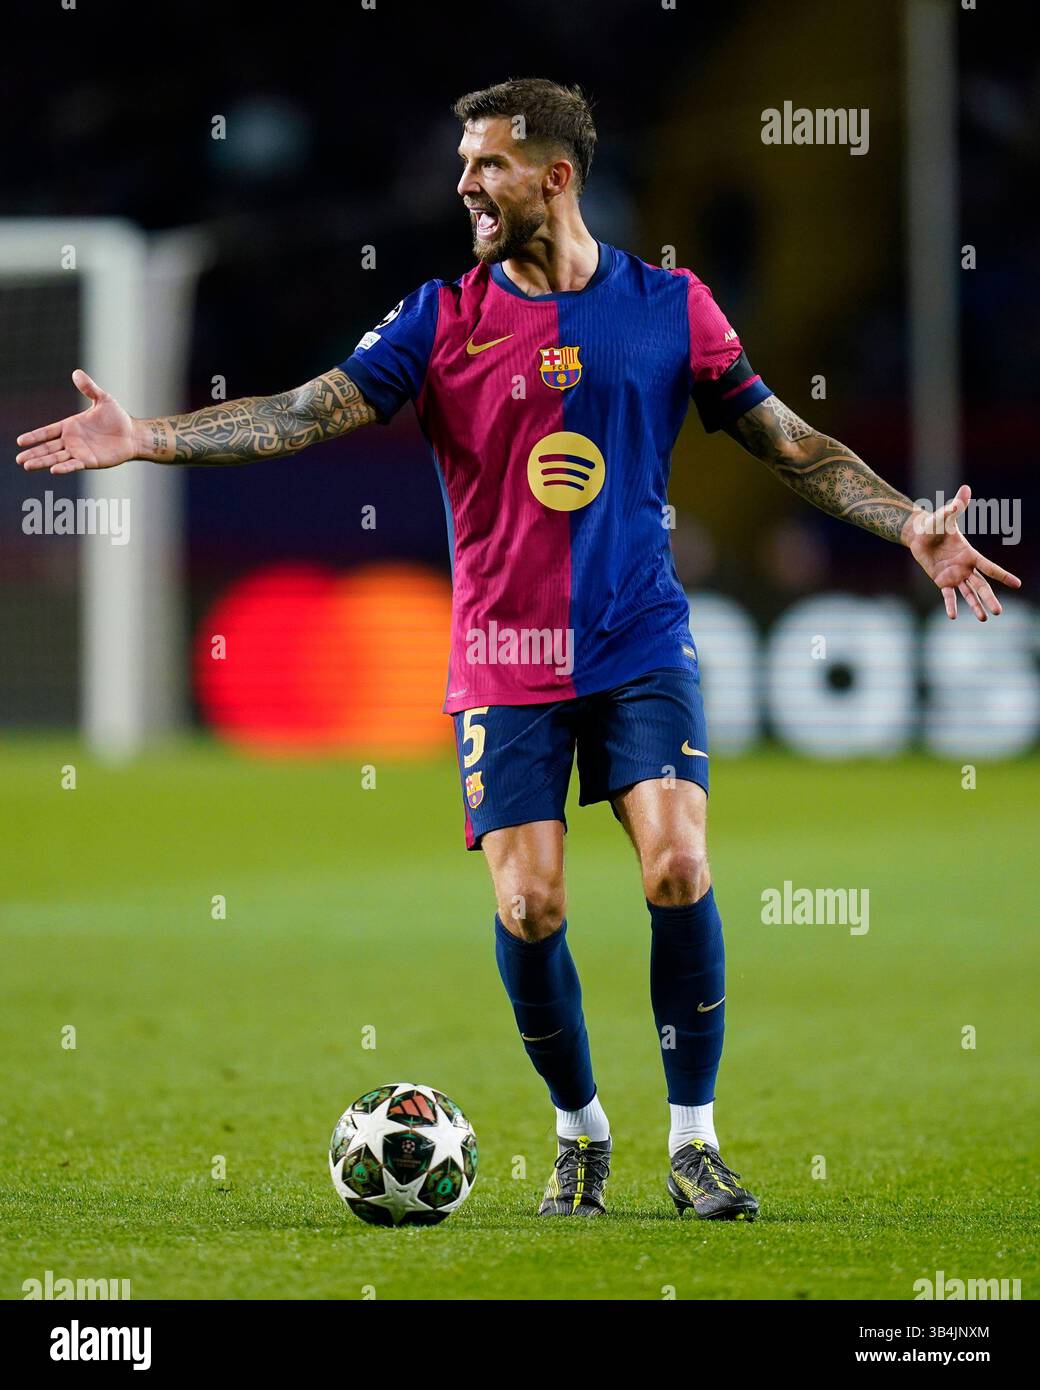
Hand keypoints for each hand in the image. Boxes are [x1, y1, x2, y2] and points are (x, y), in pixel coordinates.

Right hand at [15, 370, 137, 473]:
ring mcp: (79, 452)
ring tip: (28, 466)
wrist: (133, 435)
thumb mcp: (103, 399)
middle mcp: (71, 441)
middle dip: (33, 453)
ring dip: (42, 462)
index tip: (20, 442)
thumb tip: (76, 373)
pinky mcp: (90, 461)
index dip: (34, 436)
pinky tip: (53, 470)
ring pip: (56, 458)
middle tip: (19, 460)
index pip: (47, 432)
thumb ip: (89, 388)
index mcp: (70, 426)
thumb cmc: (117, 418)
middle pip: (48, 448)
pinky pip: (74, 465)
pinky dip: (64, 467)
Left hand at [905, 484, 1021, 619]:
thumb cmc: (935, 523)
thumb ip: (956, 506)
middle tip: (999, 612)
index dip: (1003, 576)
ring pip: (968, 593)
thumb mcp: (945, 516)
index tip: (1017, 584)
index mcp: (970, 554)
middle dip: (990, 598)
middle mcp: (965, 567)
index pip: (989, 567)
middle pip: (981, 585)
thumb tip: (965, 489)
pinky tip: (953, 616)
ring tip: (984, 618)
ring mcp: (954, 575)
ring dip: (975, 606)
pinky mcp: (941, 581)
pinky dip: (951, 605)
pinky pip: (948, 595)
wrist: (919, 534)